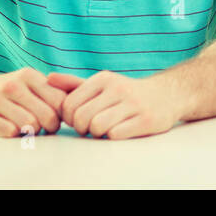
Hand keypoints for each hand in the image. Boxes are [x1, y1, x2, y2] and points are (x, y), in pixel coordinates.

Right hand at [0, 67, 66, 137]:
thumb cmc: (12, 90)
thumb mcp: (33, 82)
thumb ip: (57, 88)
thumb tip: (81, 99)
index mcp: (29, 75)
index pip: (59, 100)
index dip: (61, 115)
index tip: (56, 118)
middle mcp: (12, 85)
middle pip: (46, 115)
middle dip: (49, 126)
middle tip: (43, 127)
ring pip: (29, 125)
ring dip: (31, 131)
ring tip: (26, 127)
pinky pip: (10, 132)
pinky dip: (14, 135)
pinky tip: (10, 128)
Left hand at [47, 71, 178, 139]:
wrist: (168, 95)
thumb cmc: (128, 93)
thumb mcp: (103, 84)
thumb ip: (74, 84)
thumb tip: (48, 78)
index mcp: (104, 79)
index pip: (69, 105)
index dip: (69, 118)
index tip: (78, 120)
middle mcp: (118, 88)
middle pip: (81, 117)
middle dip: (82, 128)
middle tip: (90, 128)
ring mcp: (134, 103)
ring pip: (97, 127)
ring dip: (97, 133)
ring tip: (105, 129)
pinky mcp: (146, 119)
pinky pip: (115, 135)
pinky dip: (114, 136)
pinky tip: (120, 130)